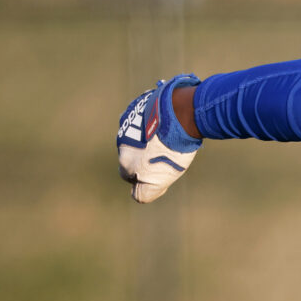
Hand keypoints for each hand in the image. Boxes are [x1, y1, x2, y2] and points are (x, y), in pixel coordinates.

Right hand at [116, 74, 201, 202]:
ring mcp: (130, 120)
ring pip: (138, 133)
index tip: (159, 174)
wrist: (179, 116)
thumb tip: (137, 196)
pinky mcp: (141, 104)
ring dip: (150, 137)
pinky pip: (146, 115)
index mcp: (124, 158)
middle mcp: (122, 138)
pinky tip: (170, 122)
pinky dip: (154, 120)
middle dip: (145, 156)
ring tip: (170, 138)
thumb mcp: (159, 180)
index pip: (127, 175)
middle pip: (132, 153)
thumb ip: (145, 192)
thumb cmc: (171, 149)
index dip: (142, 177)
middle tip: (167, 155)